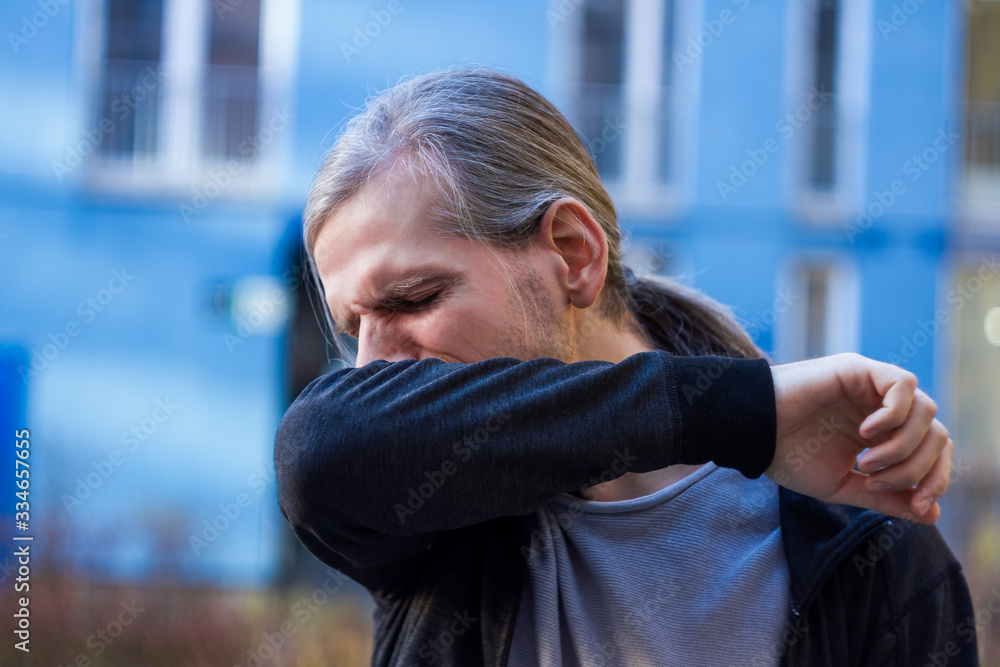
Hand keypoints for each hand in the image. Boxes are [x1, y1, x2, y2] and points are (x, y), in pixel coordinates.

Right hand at [766, 352, 951, 523]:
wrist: (753, 433)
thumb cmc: (787, 456)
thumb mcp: (843, 485)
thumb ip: (886, 497)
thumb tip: (932, 514)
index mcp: (882, 434)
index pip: (933, 451)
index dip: (935, 480)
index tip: (918, 506)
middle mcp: (882, 408)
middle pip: (937, 435)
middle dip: (918, 468)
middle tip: (875, 480)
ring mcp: (872, 387)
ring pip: (926, 411)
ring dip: (902, 446)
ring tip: (866, 459)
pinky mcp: (859, 369)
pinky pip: (903, 385)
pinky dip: (894, 415)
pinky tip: (865, 432)